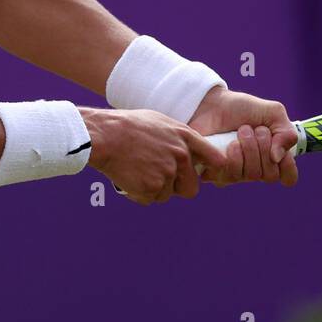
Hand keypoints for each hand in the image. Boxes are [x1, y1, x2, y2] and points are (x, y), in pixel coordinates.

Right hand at [80, 107, 227, 205]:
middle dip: (176, 189)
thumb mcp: (160, 122)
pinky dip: (138, 194)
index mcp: (185, 137)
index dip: (212, 171)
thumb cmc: (127, 126)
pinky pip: (149, 199)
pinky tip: (128, 178)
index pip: (216, 160)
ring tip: (136, 171)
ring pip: (166, 195)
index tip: (203, 175)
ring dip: (153, 190)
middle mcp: (181, 156)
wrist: (105, 135)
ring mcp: (168, 173)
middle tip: (158, 180)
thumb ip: (178, 138)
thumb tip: (188, 153)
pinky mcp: (153, 187)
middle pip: (191, 188)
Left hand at [187, 87, 299, 187]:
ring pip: (251, 175)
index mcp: (271, 157)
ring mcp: (236, 174)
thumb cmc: (242, 109)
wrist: (212, 103)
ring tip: (241, 132)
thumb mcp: (272, 112)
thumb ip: (286, 133)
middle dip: (264, 147)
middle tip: (255, 129)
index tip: (279, 148)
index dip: (287, 166)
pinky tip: (228, 142)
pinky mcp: (216, 173)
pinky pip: (230, 175)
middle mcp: (255, 169)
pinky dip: (233, 155)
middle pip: (270, 175)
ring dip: (249, 148)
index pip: (288, 178)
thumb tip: (277, 158)